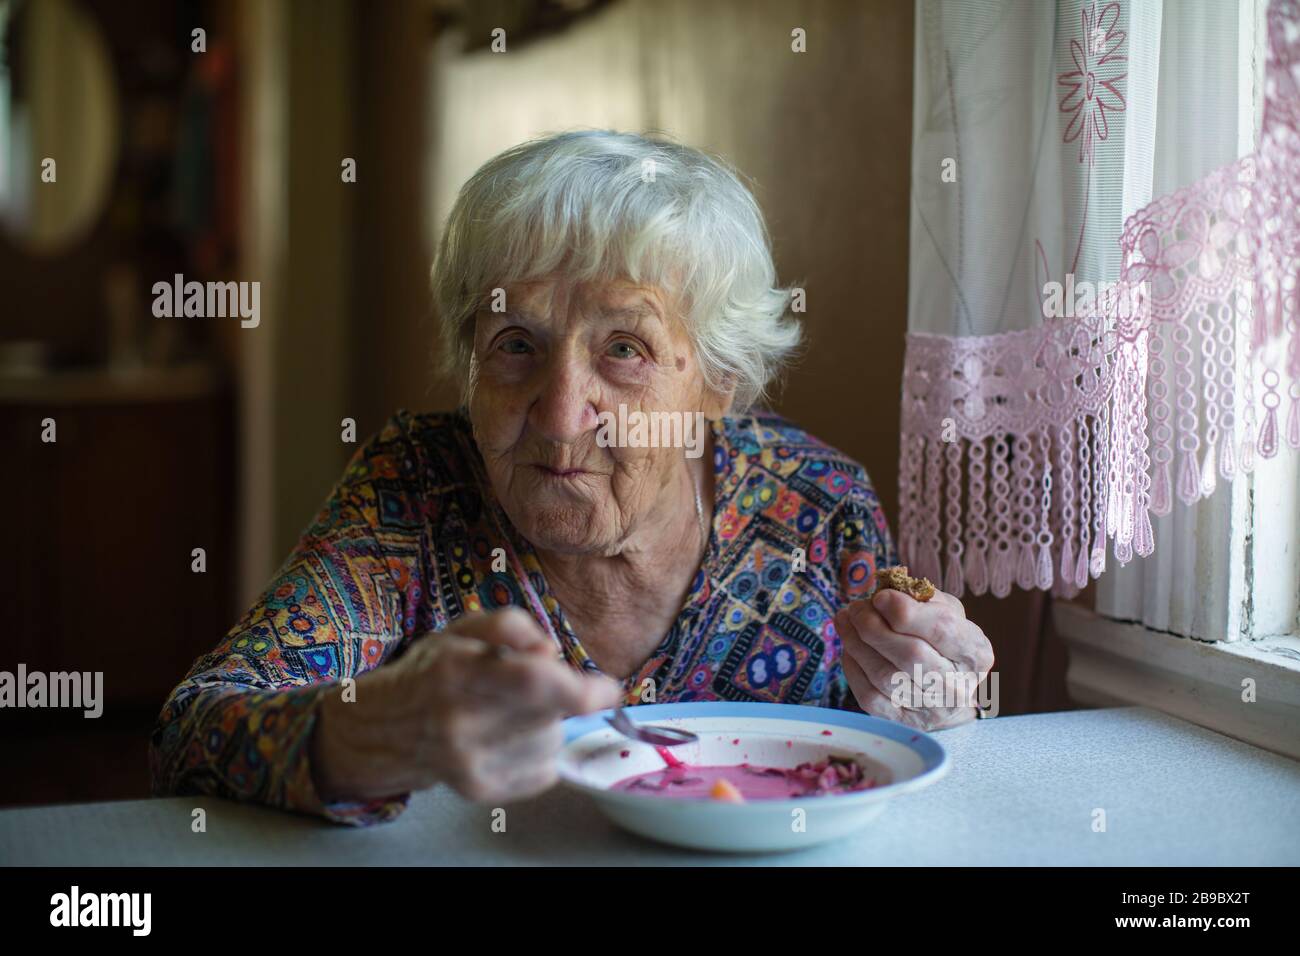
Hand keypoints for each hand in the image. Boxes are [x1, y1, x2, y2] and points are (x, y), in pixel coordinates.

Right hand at [311, 607, 621, 803]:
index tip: (608, 688)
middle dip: (559, 697)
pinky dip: (538, 752)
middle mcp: (460, 723)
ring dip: (546, 724)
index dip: (580, 689)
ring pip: (550, 743)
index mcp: (457, 672)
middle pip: (548, 713)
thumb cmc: (433, 671)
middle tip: (536, 688)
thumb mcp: (462, 629)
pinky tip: (509, 738)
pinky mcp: (480, 791)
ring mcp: (469, 763)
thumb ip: (510, 626)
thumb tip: (550, 652)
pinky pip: (543, 772)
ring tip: (511, 714)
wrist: (385, 729)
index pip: (532, 683)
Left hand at [833, 587, 994, 730]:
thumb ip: (921, 599)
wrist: (947, 694)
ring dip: (856, 642)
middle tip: (856, 608)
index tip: (880, 597)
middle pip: (910, 655)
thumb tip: (884, 594)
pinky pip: (869, 695)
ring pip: (884, 675)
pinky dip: (853, 666)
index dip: (904, 610)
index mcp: (975, 653)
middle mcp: (957, 687)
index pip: (941, 629)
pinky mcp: (902, 722)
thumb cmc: (943, 643)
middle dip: (874, 626)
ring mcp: (930, 710)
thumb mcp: (946, 613)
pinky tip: (850, 646)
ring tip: (846, 620)